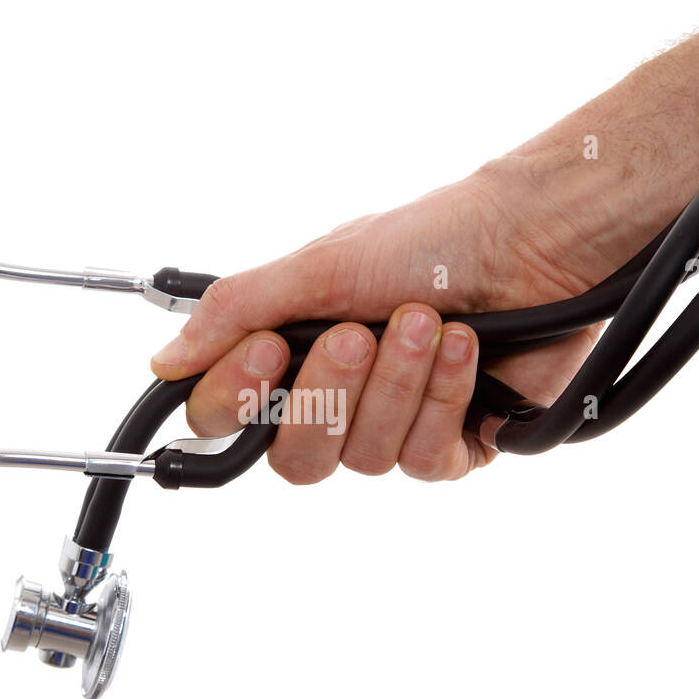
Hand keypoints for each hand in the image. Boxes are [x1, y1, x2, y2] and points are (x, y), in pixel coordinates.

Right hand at [148, 156, 651, 483]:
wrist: (531, 238)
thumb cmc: (432, 238)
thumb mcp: (320, 266)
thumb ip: (238, 312)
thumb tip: (166, 361)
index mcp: (294, 356)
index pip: (231, 418)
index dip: (241, 398)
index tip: (267, 353)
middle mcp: (341, 399)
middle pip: (298, 460)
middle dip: (331, 395)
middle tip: (360, 334)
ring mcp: (398, 426)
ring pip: (367, 459)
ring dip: (398, 385)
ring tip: (427, 322)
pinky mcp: (457, 444)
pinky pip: (426, 460)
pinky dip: (442, 400)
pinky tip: (462, 352)